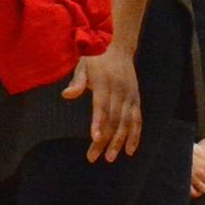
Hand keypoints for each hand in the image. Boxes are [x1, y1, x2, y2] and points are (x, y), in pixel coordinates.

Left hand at [62, 44, 140, 162]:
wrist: (118, 46)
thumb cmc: (95, 58)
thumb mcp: (83, 65)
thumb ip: (77, 82)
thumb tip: (66, 95)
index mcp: (105, 83)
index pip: (102, 106)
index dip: (99, 123)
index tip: (94, 138)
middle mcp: (120, 91)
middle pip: (113, 120)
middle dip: (105, 140)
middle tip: (94, 157)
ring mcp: (130, 96)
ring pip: (126, 123)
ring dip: (119, 142)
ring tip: (110, 158)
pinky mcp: (136, 99)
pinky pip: (137, 120)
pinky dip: (135, 135)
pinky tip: (130, 150)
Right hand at [191, 138, 204, 197]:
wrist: (173, 150)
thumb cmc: (188, 150)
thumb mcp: (201, 150)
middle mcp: (201, 173)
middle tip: (203, 178)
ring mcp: (193, 178)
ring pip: (204, 189)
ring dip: (202, 187)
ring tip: (198, 183)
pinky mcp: (185, 182)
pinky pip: (194, 193)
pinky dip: (195, 192)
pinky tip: (193, 188)